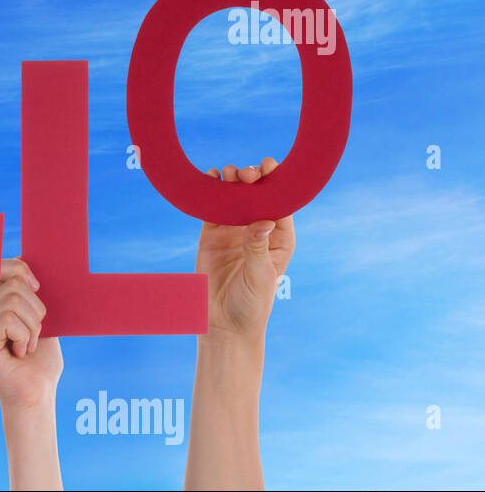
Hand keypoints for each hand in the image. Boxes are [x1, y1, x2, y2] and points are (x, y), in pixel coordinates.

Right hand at [0, 258, 60, 410]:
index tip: (38, 287)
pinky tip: (19, 353)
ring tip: (27, 347)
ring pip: (13, 301)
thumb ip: (30, 297)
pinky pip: (7, 319)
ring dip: (32, 326)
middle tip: (34, 337)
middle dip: (36, 310)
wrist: (37, 397)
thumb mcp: (41, 322)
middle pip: (13, 284)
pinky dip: (24, 335)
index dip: (20, 269)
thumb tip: (25, 267)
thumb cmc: (41, 364)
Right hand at [195, 158, 295, 339]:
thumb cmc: (252, 305)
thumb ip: (257, 248)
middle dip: (252, 180)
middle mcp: (258, 230)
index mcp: (279, 239)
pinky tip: (210, 178)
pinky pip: (211, 208)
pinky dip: (210, 192)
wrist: (223, 324)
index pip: (281, 204)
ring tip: (228, 174)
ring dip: (232, 182)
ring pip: (234, 198)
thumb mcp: (259, 277)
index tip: (270, 166)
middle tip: (245, 175)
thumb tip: (264, 221)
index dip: (276, 183)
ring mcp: (233, 231)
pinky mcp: (211, 235)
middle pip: (257, 196)